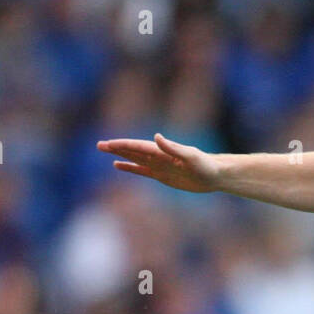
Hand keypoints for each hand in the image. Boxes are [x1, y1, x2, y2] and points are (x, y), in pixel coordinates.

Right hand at [96, 133, 220, 192]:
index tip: (108, 144)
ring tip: (105, 151)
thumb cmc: (206, 165)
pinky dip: (130, 167)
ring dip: (120, 155)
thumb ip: (173, 148)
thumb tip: (156, 137)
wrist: (215, 175)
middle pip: (133, 150)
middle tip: (99, 144)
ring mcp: (159, 165)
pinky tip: (119, 166)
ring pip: (135, 158)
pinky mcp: (162, 176)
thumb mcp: (191, 156)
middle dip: (116, 147)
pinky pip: (142, 171)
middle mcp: (159, 156)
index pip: (138, 146)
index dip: (123, 145)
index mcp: (163, 150)